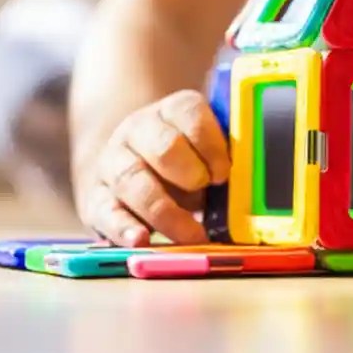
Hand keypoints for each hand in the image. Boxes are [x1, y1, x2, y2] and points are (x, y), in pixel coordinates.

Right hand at [77, 90, 230, 246]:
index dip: (211, 144)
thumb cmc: (188, 163)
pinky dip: (123, 228)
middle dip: (189, 173)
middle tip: (206, 194)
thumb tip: (256, 185)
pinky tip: (140, 240)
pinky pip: (105, 211)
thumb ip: (228, 159)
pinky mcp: (96, 197)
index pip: (189, 113)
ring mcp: (113, 163)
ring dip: (165, 212)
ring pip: (134, 180)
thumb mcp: (209, 153)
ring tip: (191, 235)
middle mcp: (138, 130)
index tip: (224, 173)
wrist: (139, 168)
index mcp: (171, 111)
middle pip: (162, 146)